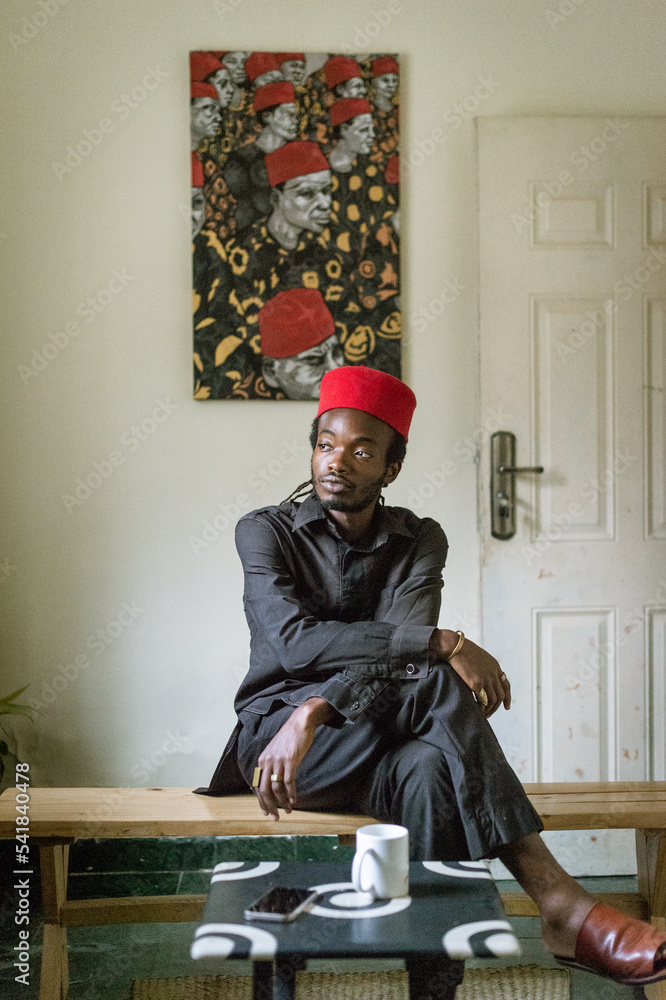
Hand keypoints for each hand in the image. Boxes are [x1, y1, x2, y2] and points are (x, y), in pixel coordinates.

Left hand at [254, 698, 336, 819]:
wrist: (300, 722)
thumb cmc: (289, 738)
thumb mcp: (276, 751)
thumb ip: (272, 765)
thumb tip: (272, 783)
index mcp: (262, 760)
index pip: (257, 786)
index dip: (261, 801)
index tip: (267, 812)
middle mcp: (268, 761)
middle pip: (264, 790)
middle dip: (270, 806)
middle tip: (276, 818)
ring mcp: (279, 760)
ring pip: (276, 788)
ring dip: (282, 802)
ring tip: (289, 810)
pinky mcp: (291, 760)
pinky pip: (288, 781)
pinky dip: (291, 794)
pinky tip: (294, 801)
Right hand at [430, 630, 510, 717]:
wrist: (454, 646)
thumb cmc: (462, 650)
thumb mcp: (479, 657)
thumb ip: (483, 667)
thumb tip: (481, 676)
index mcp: (495, 666)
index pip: (506, 685)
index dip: (507, 697)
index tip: (506, 707)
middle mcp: (493, 673)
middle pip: (501, 695)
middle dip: (496, 707)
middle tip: (489, 713)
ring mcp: (486, 679)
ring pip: (493, 700)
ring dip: (489, 709)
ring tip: (482, 714)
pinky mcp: (476, 683)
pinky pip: (482, 700)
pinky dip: (481, 708)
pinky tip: (477, 710)